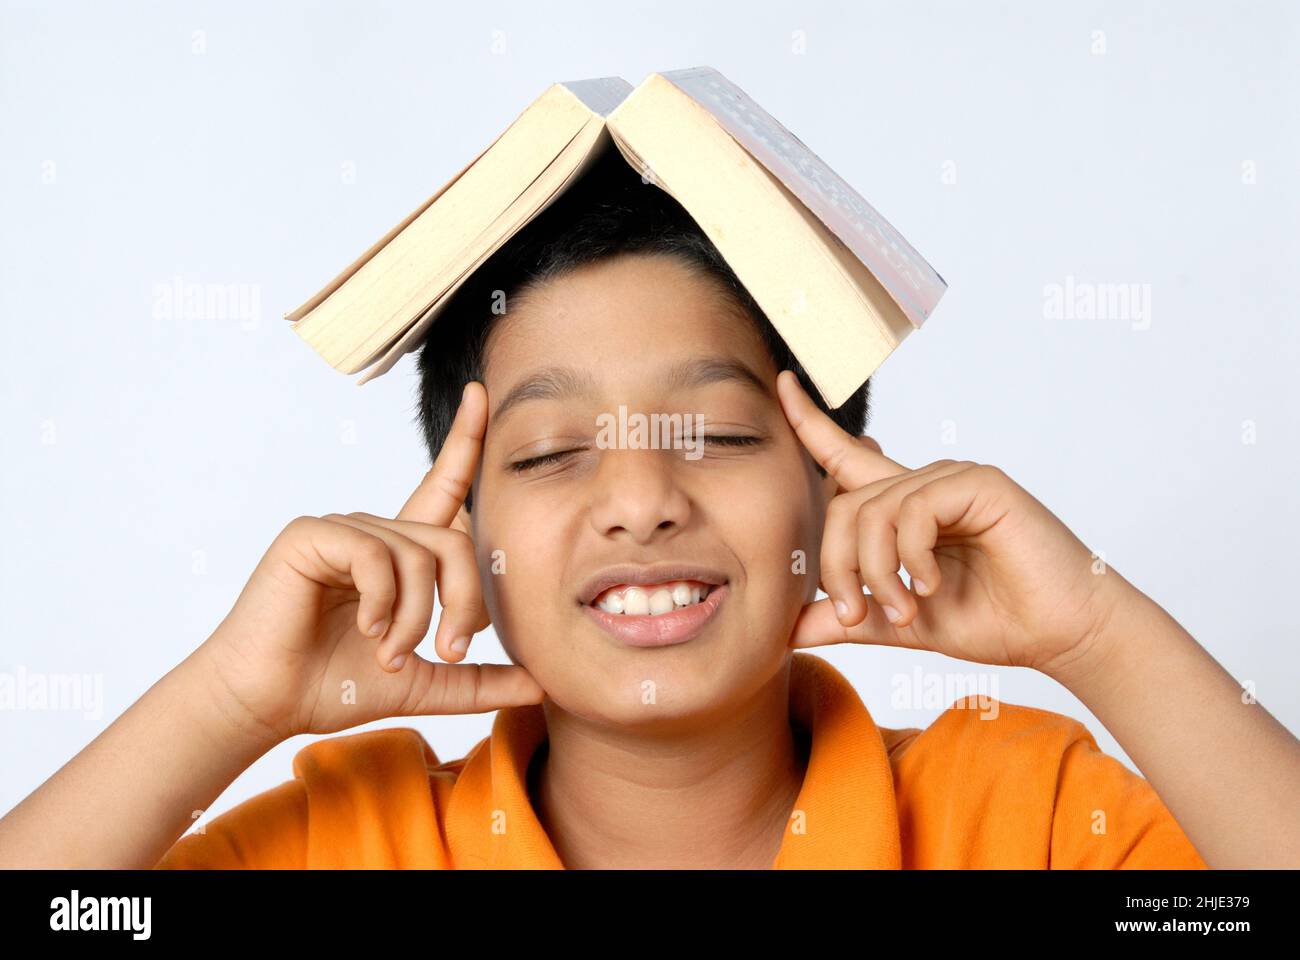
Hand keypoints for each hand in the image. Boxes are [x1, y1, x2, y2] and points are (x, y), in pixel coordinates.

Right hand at [197, 381, 543, 744]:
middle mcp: (376, 532)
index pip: (444, 487)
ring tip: (391, 655)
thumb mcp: (427, 684)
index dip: (466, 442)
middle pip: (455, 542)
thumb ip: (481, 680)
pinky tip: (368, 630)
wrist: (269, 704)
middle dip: (464, 602)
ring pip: (418, 554)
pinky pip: (375, 554)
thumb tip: (544, 685)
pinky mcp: (312, 535)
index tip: (480, 394)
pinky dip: (383, 601)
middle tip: (447, 650)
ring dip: (415, 616)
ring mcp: (344, 529)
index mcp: (402, 554)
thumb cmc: (337, 687)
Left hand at [776, 370, 1127, 679]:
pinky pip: (914, 509)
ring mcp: (953, 479)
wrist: (1061, 634)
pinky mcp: (980, 484)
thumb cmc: (994, 620)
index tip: (782, 385)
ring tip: (905, 608)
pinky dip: (911, 556)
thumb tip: (786, 629)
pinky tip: (932, 585)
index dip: (810, 423)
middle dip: (836, 567)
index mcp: (904, 508)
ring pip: (872, 511)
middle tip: (856, 614)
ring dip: (876, 571)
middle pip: (842, 504)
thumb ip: (846, 618)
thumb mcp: (900, 622)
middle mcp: (924, 485)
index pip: (845, 458)